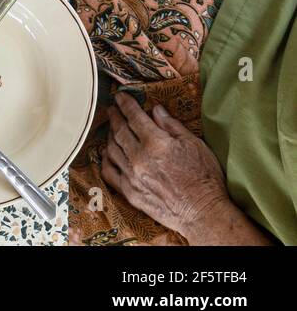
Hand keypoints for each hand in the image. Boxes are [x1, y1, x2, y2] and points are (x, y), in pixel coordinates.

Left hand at [101, 92, 231, 240]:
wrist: (203, 213)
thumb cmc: (204, 179)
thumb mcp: (194, 145)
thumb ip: (172, 125)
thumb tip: (155, 110)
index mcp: (156, 144)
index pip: (134, 117)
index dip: (125, 104)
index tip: (120, 96)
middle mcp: (139, 158)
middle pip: (119, 131)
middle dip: (115, 117)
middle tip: (113, 109)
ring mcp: (131, 176)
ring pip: (112, 149)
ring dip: (110, 135)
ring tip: (112, 128)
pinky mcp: (129, 192)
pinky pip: (109, 171)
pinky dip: (106, 159)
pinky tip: (108, 153)